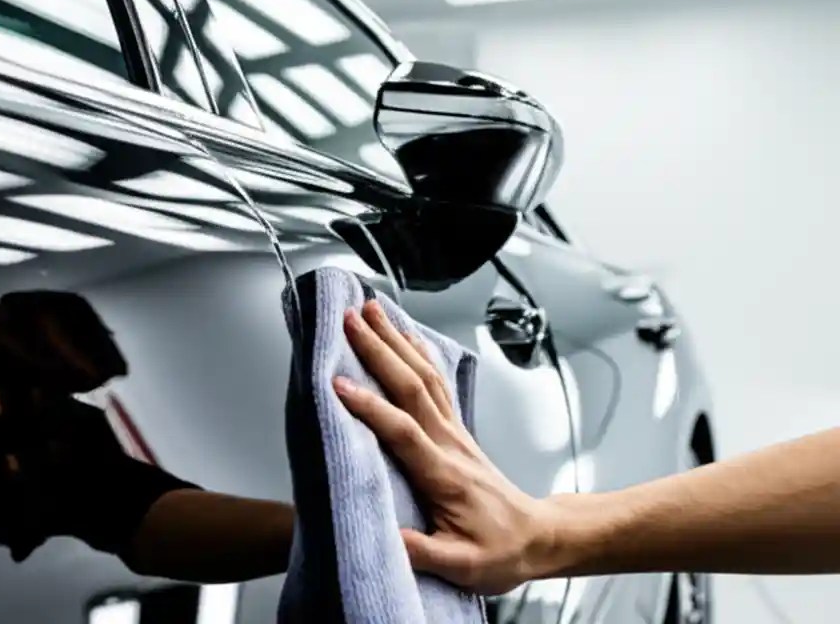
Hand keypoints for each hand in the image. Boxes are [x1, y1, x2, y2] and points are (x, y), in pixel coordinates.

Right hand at [332, 301, 558, 594]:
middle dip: (380, 349)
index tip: (339, 384)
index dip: (371, 407)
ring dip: (396, 340)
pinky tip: (404, 334)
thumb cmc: (500, 551)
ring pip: (424, 375)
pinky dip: (417, 352)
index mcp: (443, 474)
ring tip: (371, 310)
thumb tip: (386, 537)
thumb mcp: (464, 566)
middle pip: (412, 386)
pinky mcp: (454, 429)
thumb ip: (424, 551)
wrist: (537, 538)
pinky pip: (435, 381)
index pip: (404, 432)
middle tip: (350, 319)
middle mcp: (449, 443)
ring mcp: (453, 432)